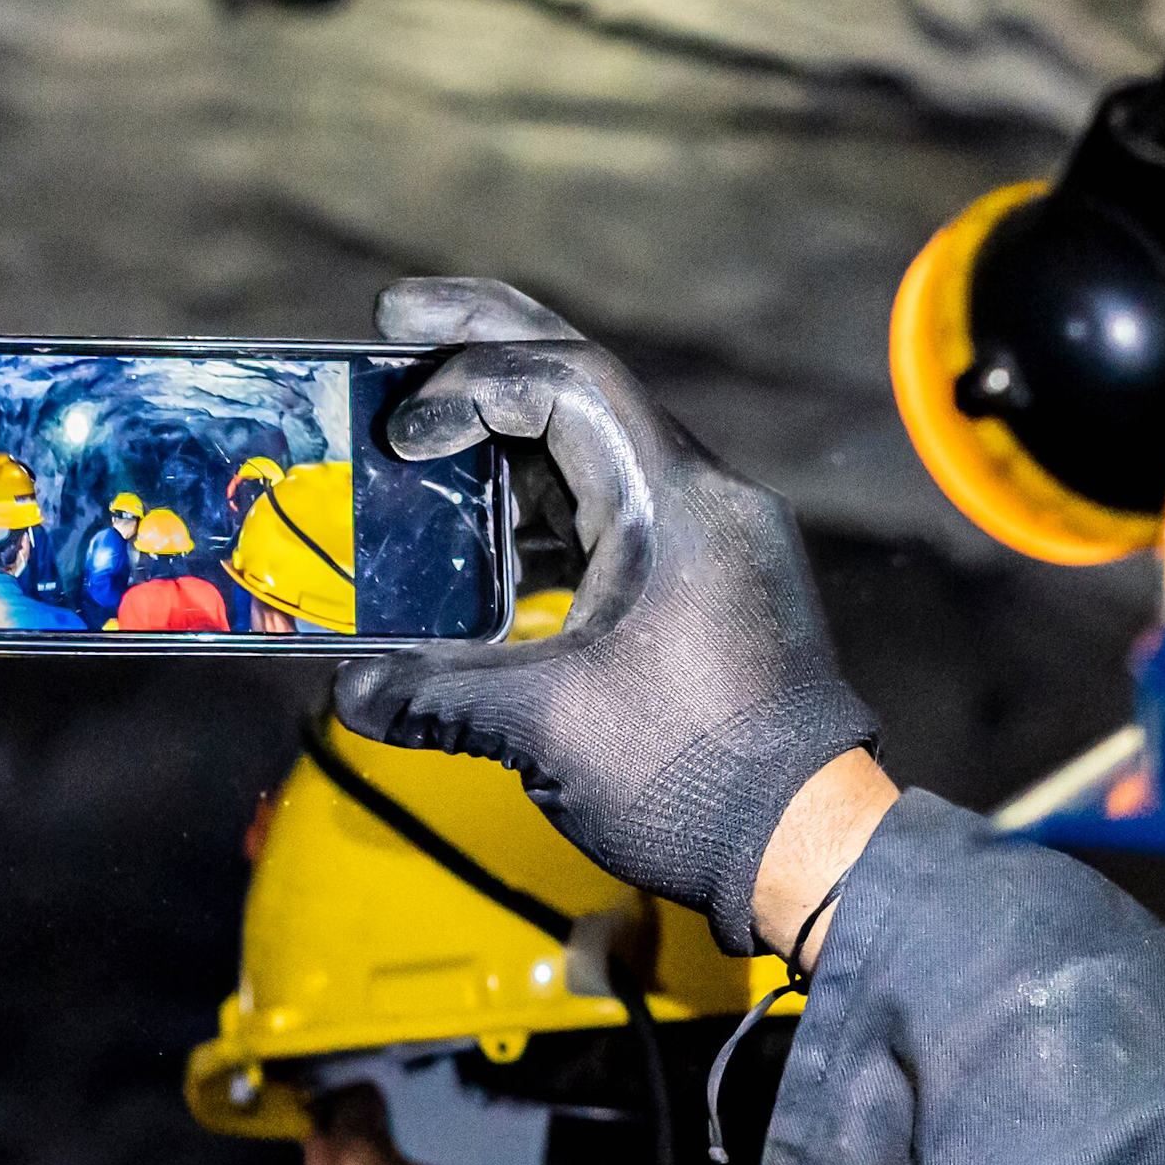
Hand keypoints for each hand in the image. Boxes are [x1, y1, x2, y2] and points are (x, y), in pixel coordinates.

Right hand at [335, 278, 880, 955]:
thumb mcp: (546, 730)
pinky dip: (547, 509)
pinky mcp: (713, 586)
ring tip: (423, 437)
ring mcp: (715, 540)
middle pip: (586, 385)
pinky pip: (619, 511)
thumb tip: (353, 692)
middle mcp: (705, 500)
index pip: (566, 383)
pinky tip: (486, 542)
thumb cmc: (697, 780)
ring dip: (511, 437)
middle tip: (397, 317)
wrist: (811, 847)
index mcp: (675, 504)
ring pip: (601, 448)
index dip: (469, 383)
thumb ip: (437, 694)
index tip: (399, 432)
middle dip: (489, 347)